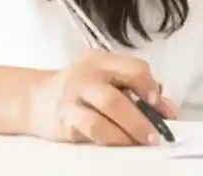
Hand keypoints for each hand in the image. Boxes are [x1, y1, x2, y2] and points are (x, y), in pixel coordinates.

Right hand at [23, 49, 178, 145]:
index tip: (161, 107)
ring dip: (125, 135)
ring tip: (140, 142)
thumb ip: (136, 87)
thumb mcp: (106, 75)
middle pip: (116, 99)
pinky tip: (119, 142)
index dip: (151, 88)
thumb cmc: (80, 85)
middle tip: (155, 135)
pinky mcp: (63, 124)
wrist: (35, 97)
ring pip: (100, 121)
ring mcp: (71, 101)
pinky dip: (108, 139)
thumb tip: (167, 109)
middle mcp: (84, 78)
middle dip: (140, 120)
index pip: (133, 69)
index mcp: (101, 60)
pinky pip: (89, 134)